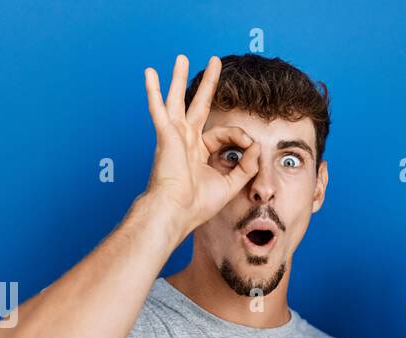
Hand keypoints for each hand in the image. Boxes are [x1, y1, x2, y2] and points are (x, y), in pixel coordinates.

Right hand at [142, 54, 260, 240]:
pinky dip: (153, 91)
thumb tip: (257, 146)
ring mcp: (174, 136)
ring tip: (181, 58)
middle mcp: (186, 141)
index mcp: (199, 153)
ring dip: (179, 78)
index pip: (224, 134)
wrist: (176, 212)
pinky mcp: (165, 135)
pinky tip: (149, 73)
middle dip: (209, 84)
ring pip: (177, 100)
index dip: (240, 137)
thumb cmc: (197, 205)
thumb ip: (246, 167)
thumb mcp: (230, 185)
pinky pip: (158, 108)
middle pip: (199, 105)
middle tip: (216, 63)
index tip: (250, 147)